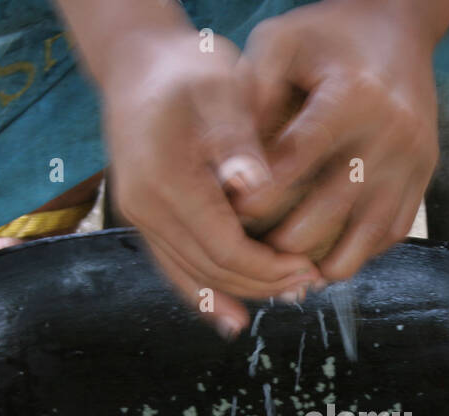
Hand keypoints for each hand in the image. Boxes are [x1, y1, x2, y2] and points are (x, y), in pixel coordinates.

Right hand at [97, 27, 320, 335]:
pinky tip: (234, 319)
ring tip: (288, 294)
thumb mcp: (221, 89)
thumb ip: (237, 141)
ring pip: (193, 277)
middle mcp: (143, 206)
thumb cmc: (190, 68)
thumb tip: (254, 190)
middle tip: (309, 283)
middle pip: (210, 270)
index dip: (268, 267)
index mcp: (164, 179)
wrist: (140, 64)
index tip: (309, 267)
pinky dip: (206, 297)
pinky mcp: (144, 220)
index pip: (223, 247)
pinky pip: (175, 269)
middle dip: (262, 284)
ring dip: (242, 292)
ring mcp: (139, 217)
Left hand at [235, 0, 447, 279]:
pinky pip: (391, 232)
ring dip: (328, 261)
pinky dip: (360, 253)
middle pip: (333, 206)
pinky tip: (327, 260)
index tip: (233, 214)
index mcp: (354, 95)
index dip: (262, 192)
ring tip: (292, 272)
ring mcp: (414, 160)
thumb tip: (236, 156)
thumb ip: (253, 88)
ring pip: (368, 232)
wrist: (398, 29)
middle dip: (288, 237)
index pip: (299, 157)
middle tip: (255, 253)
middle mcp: (392, 132)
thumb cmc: (327, 36)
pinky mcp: (424, 177)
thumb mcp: (282, 41)